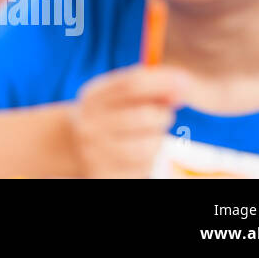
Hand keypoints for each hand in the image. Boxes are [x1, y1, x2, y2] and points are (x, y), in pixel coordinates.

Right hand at [70, 65, 191, 177]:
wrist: (73, 146)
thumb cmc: (108, 115)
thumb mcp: (117, 96)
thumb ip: (147, 87)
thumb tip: (182, 85)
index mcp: (92, 98)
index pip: (131, 84)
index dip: (162, 81)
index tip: (185, 80)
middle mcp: (89, 125)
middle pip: (144, 116)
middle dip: (163, 114)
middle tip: (163, 115)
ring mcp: (95, 154)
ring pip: (149, 147)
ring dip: (157, 140)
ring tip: (148, 137)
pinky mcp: (105, 177)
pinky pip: (144, 169)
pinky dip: (148, 161)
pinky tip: (137, 156)